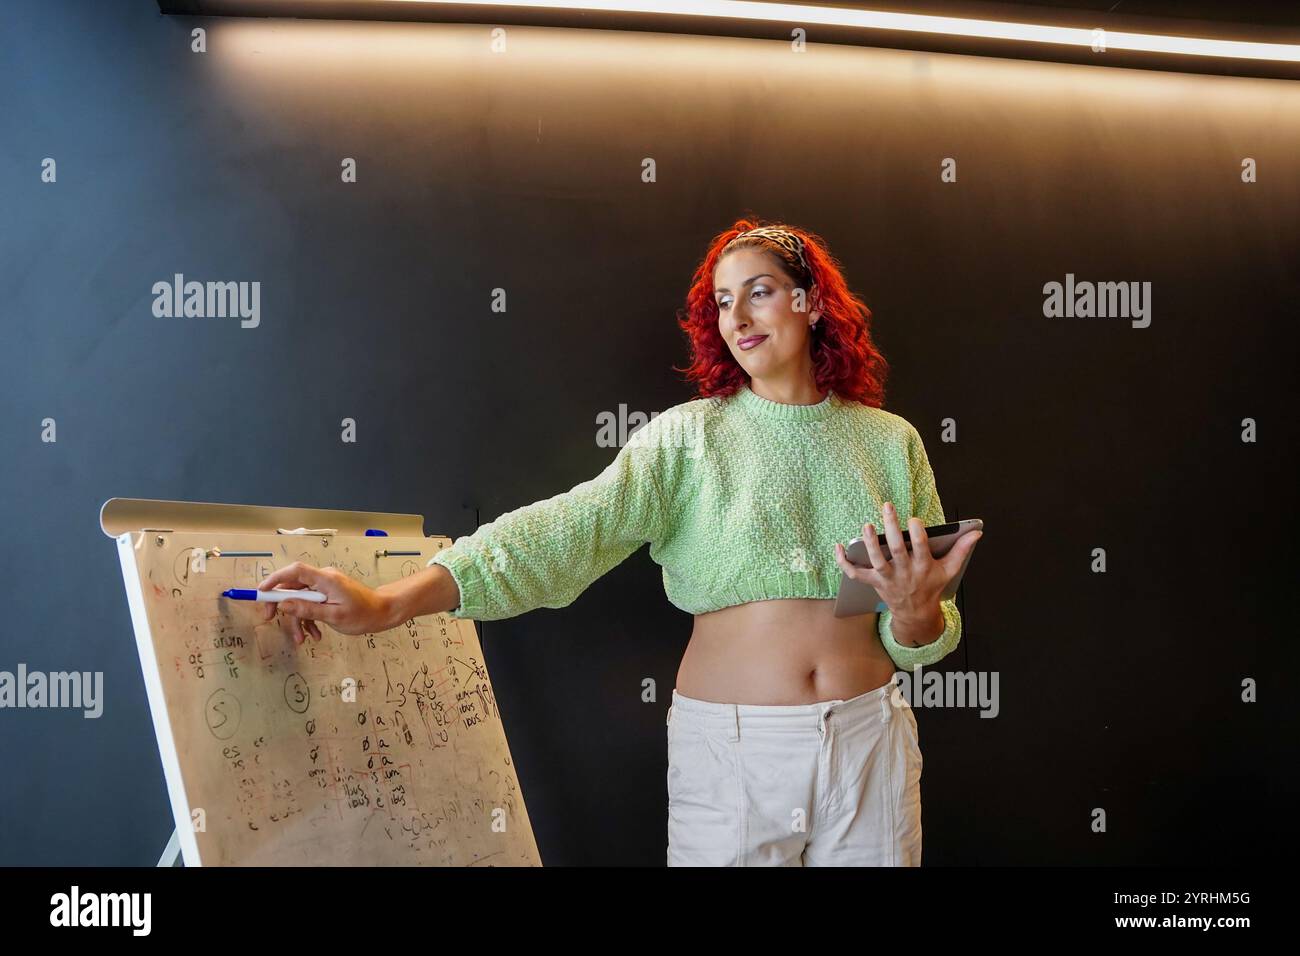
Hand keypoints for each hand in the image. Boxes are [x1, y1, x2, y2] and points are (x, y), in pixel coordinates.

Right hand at [255, 562, 392, 643]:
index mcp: (325, 579)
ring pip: (301, 599)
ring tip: (303, 639)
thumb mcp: (334, 616)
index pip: (294, 571)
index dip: (275, 579)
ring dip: (298, 619)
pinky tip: (315, 634)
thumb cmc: (364, 614)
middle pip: (293, 586)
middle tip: (271, 619)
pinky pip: (311, 603)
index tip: (261, 592)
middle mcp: (324, 578)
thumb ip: (307, 610)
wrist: (383, 612)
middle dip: (282, 605)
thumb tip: (284, 605)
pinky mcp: (328, 593)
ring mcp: (326, 586)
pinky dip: (309, 618)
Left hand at [833, 502, 981, 624]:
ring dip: (870, 544)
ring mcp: (888, 579)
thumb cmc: (932, 585)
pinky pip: (855, 574)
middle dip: (892, 529)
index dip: (918, 534)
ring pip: (877, 561)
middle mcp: (905, 573)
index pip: (921, 549)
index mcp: (924, 567)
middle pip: (897, 550)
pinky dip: (844, 563)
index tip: (914, 520)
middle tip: (887, 507)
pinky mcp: (873, 583)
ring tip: (866, 525)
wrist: (915, 612)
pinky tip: (837, 547)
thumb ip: (961, 550)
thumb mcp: (949, 570)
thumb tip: (977, 533)